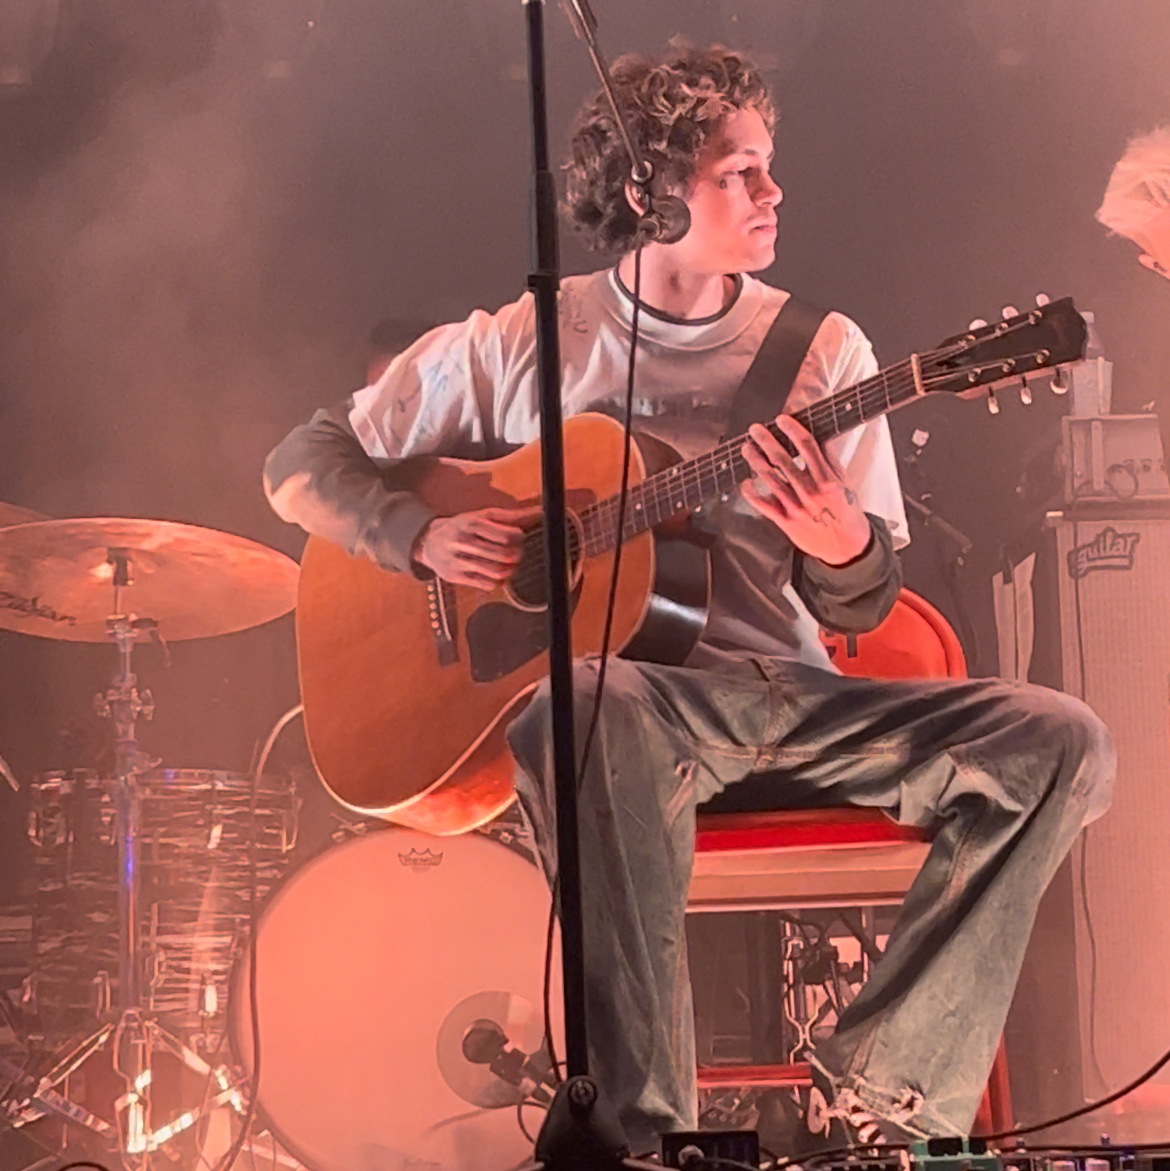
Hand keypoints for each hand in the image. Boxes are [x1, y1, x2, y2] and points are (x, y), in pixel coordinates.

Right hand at [413, 507, 530, 589]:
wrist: (428, 541)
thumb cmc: (462, 526)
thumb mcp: (483, 516)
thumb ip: (511, 516)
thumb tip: (540, 512)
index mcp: (473, 523)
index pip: (508, 535)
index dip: (519, 539)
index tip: (519, 539)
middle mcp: (464, 541)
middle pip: (504, 555)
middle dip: (517, 556)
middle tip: (517, 554)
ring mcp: (459, 560)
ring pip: (497, 572)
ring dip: (510, 570)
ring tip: (509, 565)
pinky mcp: (455, 576)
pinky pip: (486, 584)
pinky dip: (497, 581)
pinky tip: (496, 575)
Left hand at [741, 416, 871, 565]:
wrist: (846, 548)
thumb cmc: (846, 514)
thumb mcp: (845, 485)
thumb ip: (830, 463)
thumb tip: (817, 440)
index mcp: (828, 481)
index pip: (808, 448)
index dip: (792, 430)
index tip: (781, 419)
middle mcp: (810, 493)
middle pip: (784, 461)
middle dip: (767, 441)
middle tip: (755, 429)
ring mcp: (796, 508)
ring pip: (770, 480)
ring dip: (756, 462)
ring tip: (746, 448)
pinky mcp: (786, 522)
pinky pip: (764, 506)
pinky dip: (752, 494)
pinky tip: (745, 483)